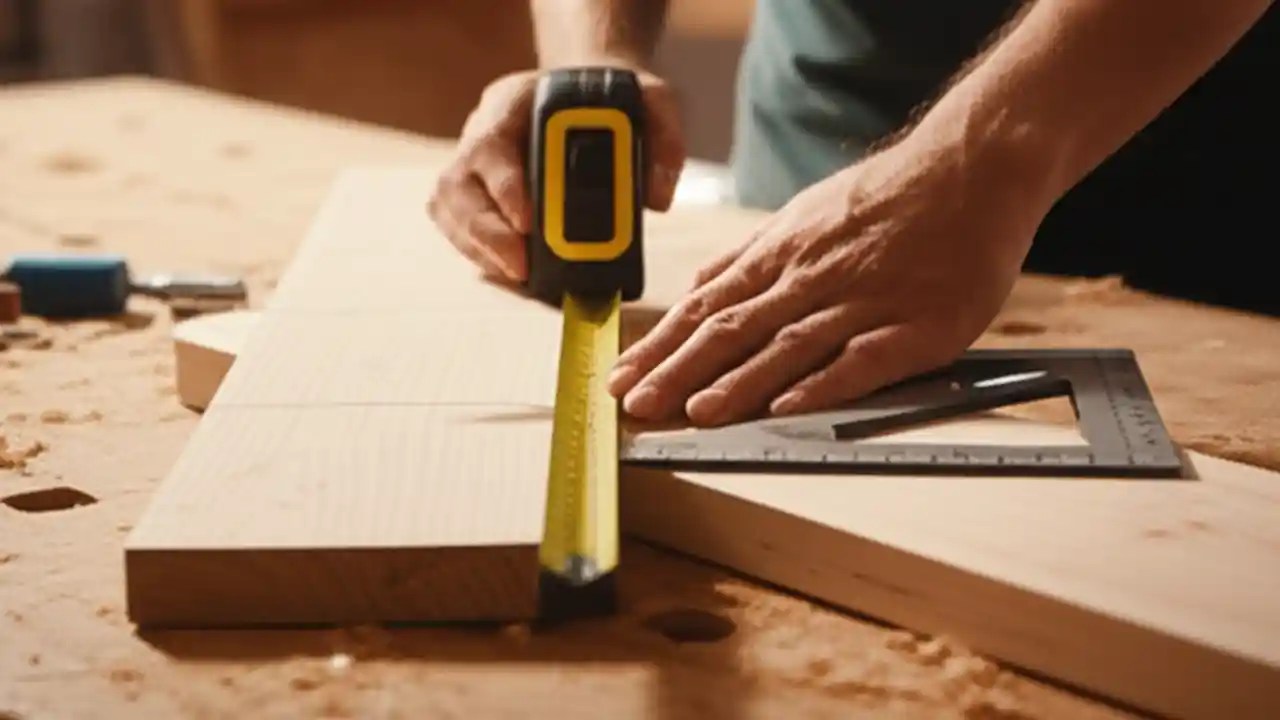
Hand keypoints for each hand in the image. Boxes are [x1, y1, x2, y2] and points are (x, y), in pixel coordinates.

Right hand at [427, 67, 685, 282]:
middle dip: (486, 233)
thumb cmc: (612, 97)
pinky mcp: (472, 192)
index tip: (529, 222)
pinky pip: (457, 226)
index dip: (505, 186)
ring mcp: (470, 163)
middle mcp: (481, 130)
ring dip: (478, 247)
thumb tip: (657, 197)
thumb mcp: (650, 100)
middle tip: (522, 267)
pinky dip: (478, 251)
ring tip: (517, 274)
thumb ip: (663, 139)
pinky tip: (508, 270)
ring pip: (449, 208)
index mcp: (514, 102)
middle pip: (457, 184)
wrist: (587, 91)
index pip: (492, 144)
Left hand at [607, 141, 1046, 425]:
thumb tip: (698, 290)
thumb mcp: (805, 213)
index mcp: (783, 253)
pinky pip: (863, 359)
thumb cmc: (886, 195)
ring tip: (695, 413)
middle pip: (734, 328)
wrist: (973, 166)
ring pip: (788, 345)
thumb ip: (752, 258)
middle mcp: (812, 277)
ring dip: (738, 382)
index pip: (705, 307)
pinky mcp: (917, 326)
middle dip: (679, 370)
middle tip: (636, 405)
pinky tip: (788, 409)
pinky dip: (823, 384)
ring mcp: (864, 302)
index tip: (621, 377)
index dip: (661, 346)